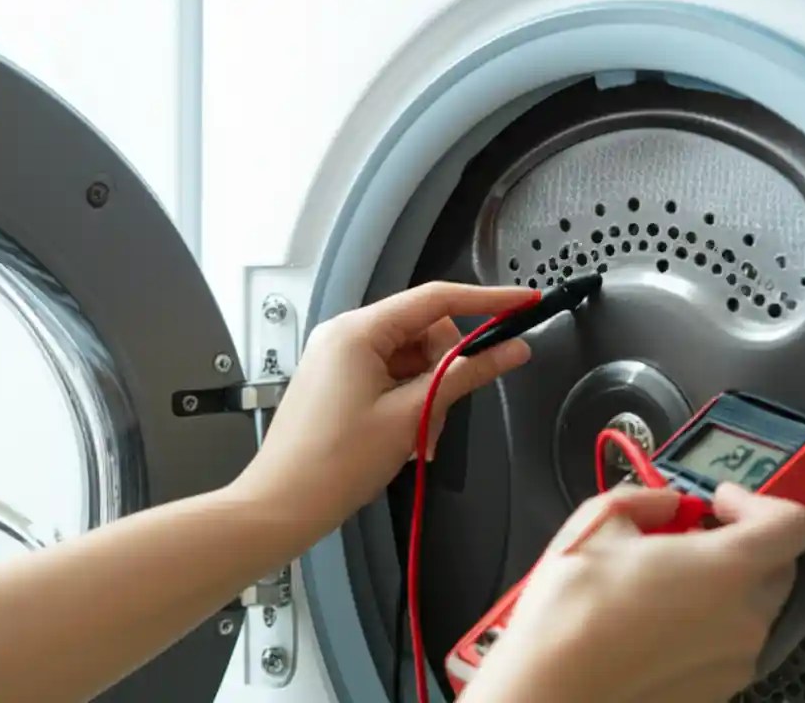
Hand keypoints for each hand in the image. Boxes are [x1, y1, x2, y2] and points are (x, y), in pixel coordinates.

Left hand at [229, 282, 536, 534]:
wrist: (281, 506)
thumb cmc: (334, 463)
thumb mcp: (411, 416)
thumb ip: (465, 375)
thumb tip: (511, 351)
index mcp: (358, 330)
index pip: (437, 298)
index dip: (487, 300)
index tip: (523, 302)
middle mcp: (345, 334)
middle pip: (425, 332)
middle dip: (447, 371)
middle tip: (446, 413)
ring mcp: (340, 358)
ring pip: (412, 360)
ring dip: (429, 396)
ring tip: (421, 439)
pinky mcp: (339, 381)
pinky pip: (391, 377)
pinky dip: (410, 404)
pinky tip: (409, 439)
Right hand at [462, 484, 804, 702]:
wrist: (551, 692)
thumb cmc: (571, 617)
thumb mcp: (599, 523)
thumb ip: (648, 499)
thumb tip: (665, 503)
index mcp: (727, 570)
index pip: (794, 524)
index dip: (760, 502)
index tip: (721, 501)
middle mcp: (744, 619)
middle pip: (777, 566)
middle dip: (739, 542)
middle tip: (689, 535)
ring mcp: (734, 662)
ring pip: (749, 608)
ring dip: (720, 587)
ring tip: (661, 581)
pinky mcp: (717, 690)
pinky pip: (727, 645)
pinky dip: (705, 625)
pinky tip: (654, 620)